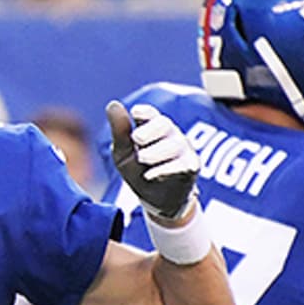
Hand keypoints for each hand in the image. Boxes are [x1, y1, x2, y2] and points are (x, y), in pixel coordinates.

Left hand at [106, 100, 199, 221]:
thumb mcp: (123, 153)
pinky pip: (182, 164)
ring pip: (174, 144)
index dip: (145, 112)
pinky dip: (164, 169)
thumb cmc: (138, 171)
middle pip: (164, 124)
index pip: (151, 114)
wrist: (153, 200)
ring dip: (155, 152)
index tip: (136, 113)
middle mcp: (170, 134)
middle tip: (137, 139)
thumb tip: (112, 104)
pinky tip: (150, 175)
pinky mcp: (191, 166)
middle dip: (150, 130)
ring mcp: (183, 149)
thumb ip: (120, 131)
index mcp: (152, 127)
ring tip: (142, 159)